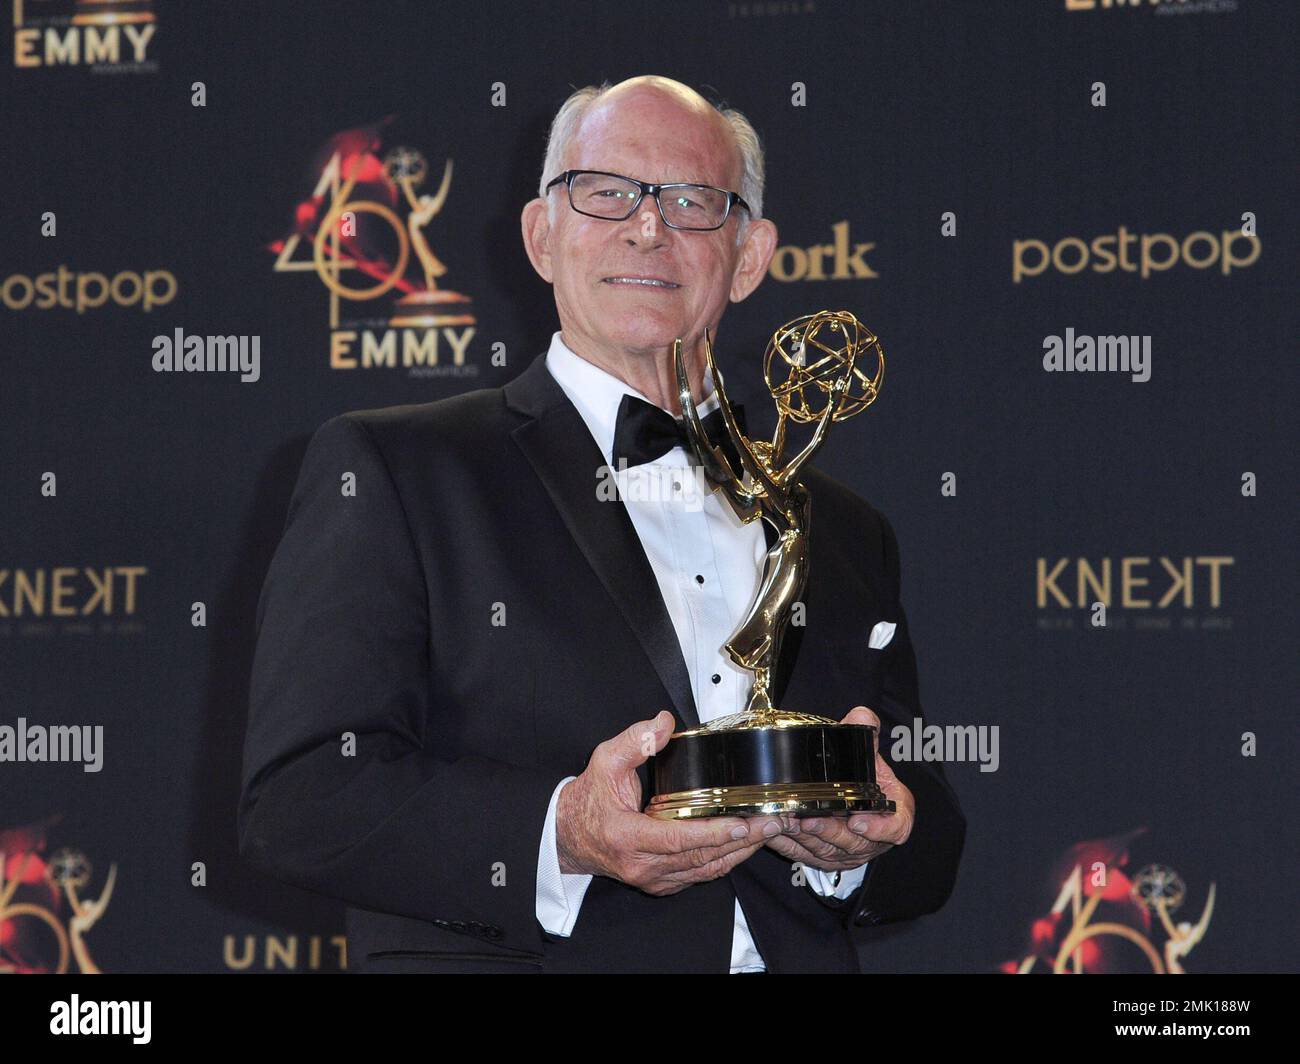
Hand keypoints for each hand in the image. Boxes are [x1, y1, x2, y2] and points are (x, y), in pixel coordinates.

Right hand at [556, 710, 783, 895]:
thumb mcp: (604, 762)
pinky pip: (699, 875)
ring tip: (767, 832)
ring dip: (740, 852)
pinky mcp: (660, 883)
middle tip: (773, 822)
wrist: (567, 836)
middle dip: (743, 840)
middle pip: (702, 857)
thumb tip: (663, 722)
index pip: (677, 838)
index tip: (742, 823)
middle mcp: (642, 864)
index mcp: (627, 837)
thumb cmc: (587, 801)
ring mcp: (653, 878)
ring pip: (706, 870)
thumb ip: (634, 740)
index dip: (713, 832)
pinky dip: (724, 861)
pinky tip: (743, 845)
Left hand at [764, 705, 913, 873]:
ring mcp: (847, 853)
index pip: (895, 829)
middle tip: (808, 819)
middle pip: (852, 842)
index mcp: (894, 817)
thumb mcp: (871, 759)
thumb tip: (862, 716)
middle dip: (828, 831)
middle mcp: (871, 840)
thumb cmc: (867, 782)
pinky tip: (772, 832)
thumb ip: (866, 737)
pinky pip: (803, 855)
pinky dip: (787, 845)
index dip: (879, 829)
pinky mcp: (822, 858)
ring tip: (786, 821)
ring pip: (825, 850)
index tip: (858, 822)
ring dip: (804, 838)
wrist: (856, 802)